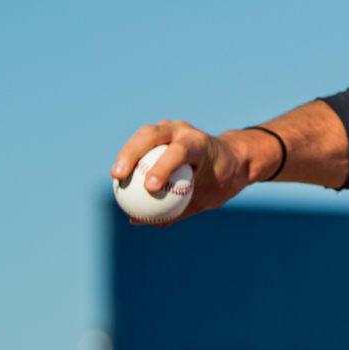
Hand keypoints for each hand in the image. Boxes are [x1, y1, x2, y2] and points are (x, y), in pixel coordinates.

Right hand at [110, 120, 253, 225]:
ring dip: (126, 153)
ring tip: (115, 177)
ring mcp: (172, 129)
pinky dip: (131, 158)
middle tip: (119, 177)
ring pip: (144, 135)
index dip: (162, 168)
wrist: (233, 160)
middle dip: (132, 153)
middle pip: (152, 134)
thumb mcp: (206, 200)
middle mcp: (184, 131)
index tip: (150, 188)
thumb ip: (174, 211)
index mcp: (200, 143)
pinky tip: (120, 179)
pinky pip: (143, 145)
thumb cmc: (220, 182)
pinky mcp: (162, 134)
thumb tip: (137, 220)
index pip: (179, 151)